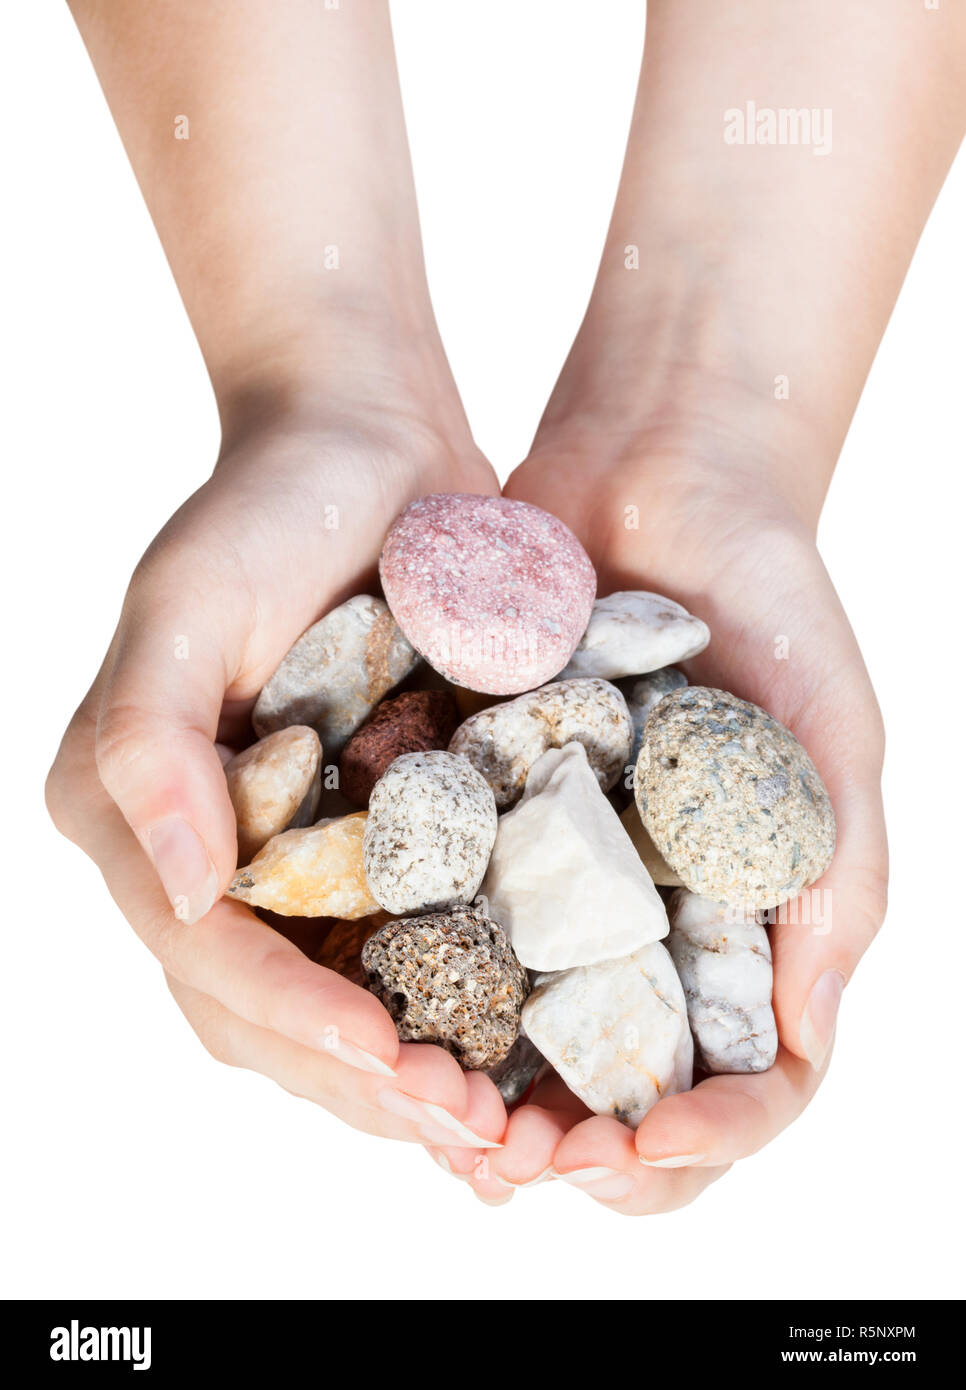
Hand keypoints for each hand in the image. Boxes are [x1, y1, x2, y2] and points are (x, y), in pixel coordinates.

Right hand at [46, 400, 508, 1151]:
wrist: (367, 444)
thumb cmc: (267, 504)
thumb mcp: (186, 602)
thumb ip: (148, 742)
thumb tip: (177, 891)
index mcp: (135, 817)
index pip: (209, 954)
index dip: (294, 1019)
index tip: (393, 1060)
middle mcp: (204, 857)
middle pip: (274, 1012)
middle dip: (367, 1081)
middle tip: (470, 1136)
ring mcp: (293, 857)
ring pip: (341, 1003)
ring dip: (415, 1077)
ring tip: (501, 1137)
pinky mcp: (374, 840)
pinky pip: (406, 951)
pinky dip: (455, 1013)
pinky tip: (520, 1062)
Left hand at [428, 431, 887, 1210]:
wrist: (658, 477)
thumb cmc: (774, 599)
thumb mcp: (833, 734)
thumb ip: (834, 881)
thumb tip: (805, 1036)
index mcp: (754, 920)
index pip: (750, 1080)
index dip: (707, 1133)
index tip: (641, 1137)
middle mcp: (656, 916)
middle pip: (627, 1084)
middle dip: (579, 1142)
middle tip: (518, 1156)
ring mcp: (565, 874)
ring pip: (525, 1031)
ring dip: (486, 1093)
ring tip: (440, 1114)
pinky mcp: (483, 819)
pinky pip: (447, 918)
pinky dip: (421, 981)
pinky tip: (383, 1010)